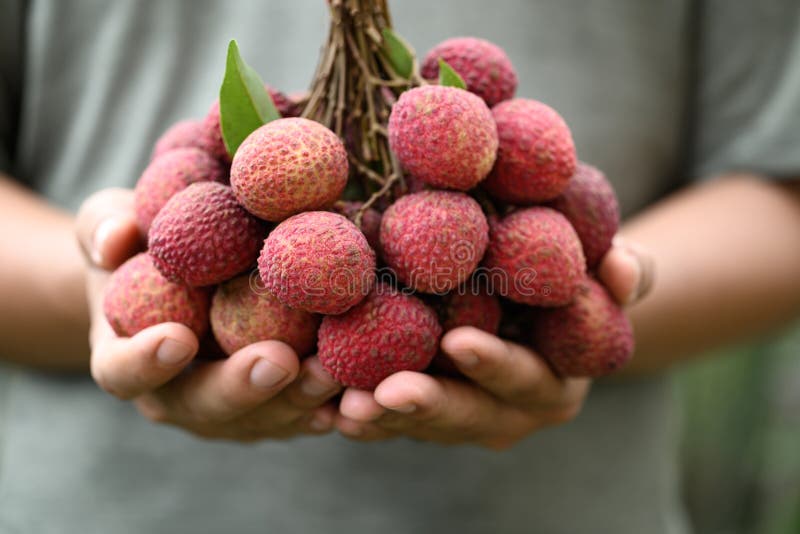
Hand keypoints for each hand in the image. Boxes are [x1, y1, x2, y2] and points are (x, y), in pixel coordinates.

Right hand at [76, 188, 340, 440]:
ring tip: (330, 371)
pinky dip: (329, 404)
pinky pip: (302, 413)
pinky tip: (357, 388)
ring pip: (262, 417)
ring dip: (298, 400)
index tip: (176, 338)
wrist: (185, 276)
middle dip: (242, 388)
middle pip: (204, 406)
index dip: (145, 363)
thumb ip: (106, 227)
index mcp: (126, 357)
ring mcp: (228, 409)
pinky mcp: (275, 406)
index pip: (123, 371)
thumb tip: (116, 238)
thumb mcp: (112, 222)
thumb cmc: (143, 244)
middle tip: (277, 362)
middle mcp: (176, 395)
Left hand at [334, 238, 653, 448]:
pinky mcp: (431, 413)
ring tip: (343, 407)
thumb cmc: (574, 280)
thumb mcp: (605, 272)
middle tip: (384, 394)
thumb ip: (624, 273)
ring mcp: (469, 416)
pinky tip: (325, 409)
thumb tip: (621, 268)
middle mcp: (512, 410)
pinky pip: (395, 421)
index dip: (494, 364)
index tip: (458, 342)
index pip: (525, 376)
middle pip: (469, 415)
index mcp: (555, 379)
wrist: (549, 309)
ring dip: (385, 419)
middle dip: (429, 405)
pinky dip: (364, 418)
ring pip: (425, 425)